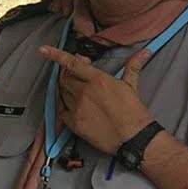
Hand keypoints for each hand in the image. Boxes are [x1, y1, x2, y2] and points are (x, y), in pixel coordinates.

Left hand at [38, 44, 154, 154]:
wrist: (133, 137)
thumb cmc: (133, 112)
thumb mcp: (131, 86)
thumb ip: (132, 66)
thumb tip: (144, 52)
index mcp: (98, 79)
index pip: (72, 64)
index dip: (56, 55)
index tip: (43, 50)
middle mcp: (84, 92)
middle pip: (65, 78)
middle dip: (68, 76)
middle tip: (78, 79)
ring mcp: (77, 108)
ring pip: (63, 94)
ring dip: (68, 92)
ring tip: (81, 96)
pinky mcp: (74, 123)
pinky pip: (63, 112)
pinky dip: (67, 109)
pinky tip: (77, 110)